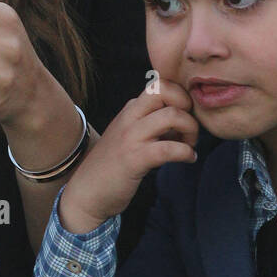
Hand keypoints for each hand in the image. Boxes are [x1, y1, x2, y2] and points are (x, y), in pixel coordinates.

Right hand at [57, 79, 198, 233]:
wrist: (86, 193)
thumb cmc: (112, 166)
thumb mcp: (129, 135)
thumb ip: (150, 123)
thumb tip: (183, 118)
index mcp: (129, 110)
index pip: (160, 84)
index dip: (181, 96)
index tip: (186, 116)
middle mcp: (129, 118)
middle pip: (164, 89)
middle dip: (187, 104)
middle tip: (190, 126)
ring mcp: (131, 138)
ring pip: (172, 116)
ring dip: (191, 129)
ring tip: (190, 144)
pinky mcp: (134, 159)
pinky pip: (168, 148)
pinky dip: (186, 153)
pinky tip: (189, 159)